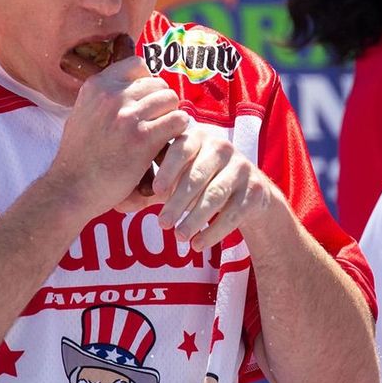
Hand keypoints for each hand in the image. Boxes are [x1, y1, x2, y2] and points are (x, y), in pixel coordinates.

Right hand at [46, 55, 189, 215]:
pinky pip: (178, 121)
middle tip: (157, 123)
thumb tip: (132, 85)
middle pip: (158, 84)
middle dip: (162, 104)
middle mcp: (112, 94)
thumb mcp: (83, 112)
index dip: (148, 83)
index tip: (147, 102)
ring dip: (171, 117)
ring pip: (171, 100)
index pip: (138, 65)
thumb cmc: (79, 156)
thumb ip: (105, 97)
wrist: (70, 187)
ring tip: (162, 134)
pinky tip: (168, 143)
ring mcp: (127, 115)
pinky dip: (179, 132)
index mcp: (97, 85)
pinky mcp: (142, 138)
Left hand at [151, 126, 277, 249]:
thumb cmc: (201, 180)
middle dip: (178, 201)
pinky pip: (233, 214)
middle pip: (198, 176)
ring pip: (215, 196)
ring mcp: (242, 168)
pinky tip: (197, 245)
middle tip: (162, 223)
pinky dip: (213, 232)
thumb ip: (156, 183)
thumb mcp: (180, 174)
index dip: (168, 169)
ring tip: (179, 237)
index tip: (156, 191)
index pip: (182, 149)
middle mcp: (223, 148)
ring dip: (195, 219)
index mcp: (199, 137)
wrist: (249, 190)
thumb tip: (126, 202)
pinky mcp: (256, 190)